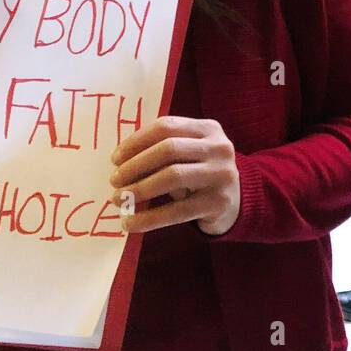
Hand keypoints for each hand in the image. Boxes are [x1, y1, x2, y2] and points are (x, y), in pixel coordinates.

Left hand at [110, 116, 240, 234]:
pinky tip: (130, 223)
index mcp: (209, 128)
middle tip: (114, 180)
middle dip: (135, 165)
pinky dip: (148, 218)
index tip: (114, 158)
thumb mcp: (189, 154)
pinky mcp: (219, 202)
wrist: (236, 202)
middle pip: (169, 149)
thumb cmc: (201, 174)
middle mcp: (219, 147)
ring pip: (172, 177)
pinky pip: (177, 211)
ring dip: (139, 188)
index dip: (136, 141)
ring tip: (118, 199)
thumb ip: (163, 152)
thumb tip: (120, 163)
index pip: (166, 127)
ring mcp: (222, 174)